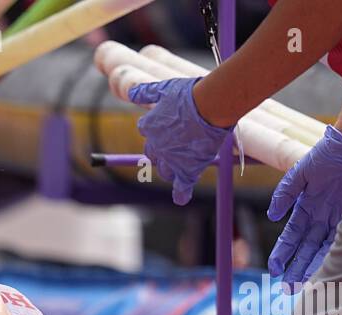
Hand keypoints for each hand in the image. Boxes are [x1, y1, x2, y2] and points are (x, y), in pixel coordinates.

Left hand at [127, 77, 232, 205]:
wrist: (210, 105)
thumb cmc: (190, 94)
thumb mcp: (165, 88)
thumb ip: (147, 92)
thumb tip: (131, 93)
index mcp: (150, 126)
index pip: (147, 131)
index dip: (157, 131)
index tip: (168, 127)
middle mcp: (156, 145)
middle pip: (153, 154)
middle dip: (162, 152)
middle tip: (178, 147)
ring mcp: (171, 160)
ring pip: (165, 171)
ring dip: (172, 169)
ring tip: (184, 164)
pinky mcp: (187, 169)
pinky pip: (181, 187)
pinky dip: (181, 194)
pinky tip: (181, 198)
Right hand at [267, 125, 341, 285]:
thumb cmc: (327, 154)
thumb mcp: (301, 172)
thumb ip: (285, 193)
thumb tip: (271, 217)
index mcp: (305, 208)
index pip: (291, 237)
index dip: (283, 253)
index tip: (275, 269)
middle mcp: (321, 218)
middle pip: (306, 249)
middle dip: (297, 268)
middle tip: (289, 288)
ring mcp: (338, 219)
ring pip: (324, 249)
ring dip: (314, 268)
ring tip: (307, 286)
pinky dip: (336, 256)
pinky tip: (330, 270)